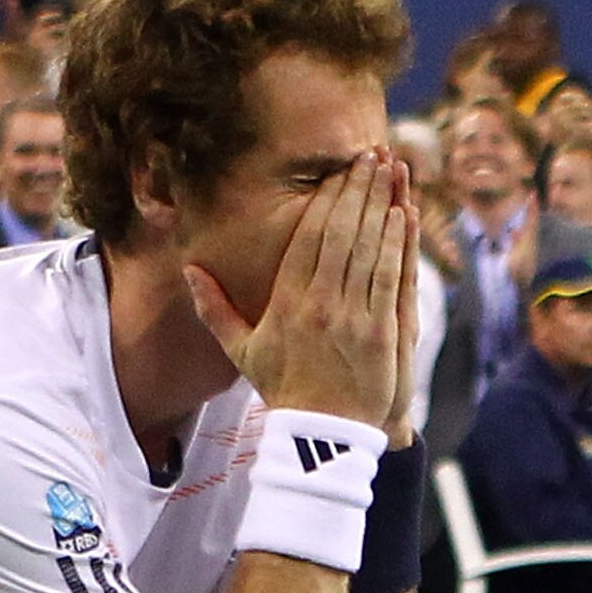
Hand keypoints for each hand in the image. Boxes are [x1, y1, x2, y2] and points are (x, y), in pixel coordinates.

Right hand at [180, 148, 415, 426]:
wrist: (321, 436)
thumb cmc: (283, 389)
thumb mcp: (241, 350)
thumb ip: (214, 308)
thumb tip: (188, 270)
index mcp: (286, 303)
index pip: (307, 238)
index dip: (324, 200)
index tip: (336, 171)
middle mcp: (320, 304)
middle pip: (340, 233)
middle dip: (356, 190)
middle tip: (368, 156)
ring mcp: (354, 317)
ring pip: (368, 249)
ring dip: (380, 205)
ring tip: (390, 171)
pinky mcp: (383, 332)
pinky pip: (392, 277)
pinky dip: (398, 243)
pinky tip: (403, 214)